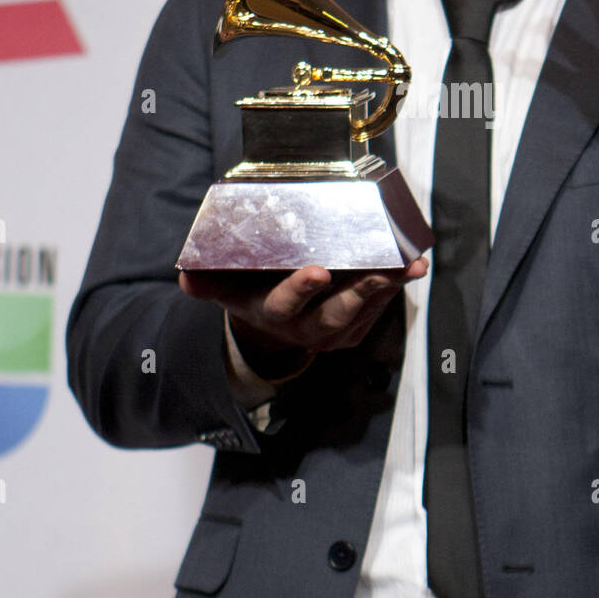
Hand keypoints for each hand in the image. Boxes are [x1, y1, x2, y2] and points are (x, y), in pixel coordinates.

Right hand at [178, 259, 427, 383]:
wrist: (271, 325)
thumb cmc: (250, 292)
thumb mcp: (225, 288)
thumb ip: (207, 281)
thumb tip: (185, 276)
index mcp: (273, 313)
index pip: (286, 303)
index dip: (301, 290)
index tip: (317, 271)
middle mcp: (306, 328)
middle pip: (336, 315)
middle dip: (361, 294)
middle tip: (383, 271)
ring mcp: (334, 332)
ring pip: (365, 312)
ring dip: (390, 289)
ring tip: (412, 265)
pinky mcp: (356, 329)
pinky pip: (379, 309)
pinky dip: (396, 288)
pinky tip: (413, 266)